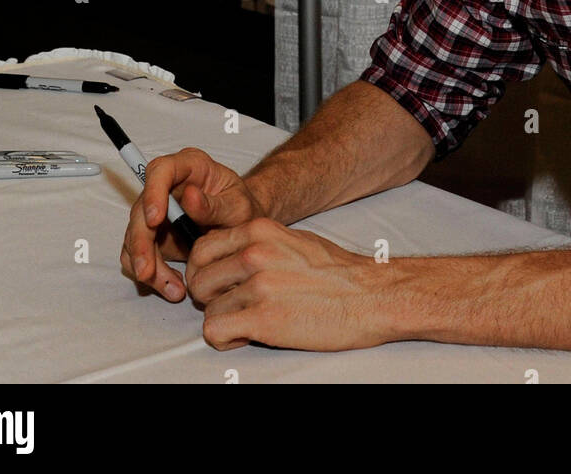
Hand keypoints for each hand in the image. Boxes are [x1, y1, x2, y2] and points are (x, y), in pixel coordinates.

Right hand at [120, 147, 263, 301]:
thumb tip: (189, 197)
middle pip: (140, 210)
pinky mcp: (152, 236)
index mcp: (189, 167)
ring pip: (135, 237)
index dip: (153, 192)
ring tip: (173, 288)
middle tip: (148, 272)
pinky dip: (151, 274)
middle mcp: (166, 186)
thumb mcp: (238, 207)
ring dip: (146, 266)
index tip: (156, 220)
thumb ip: (215, 205)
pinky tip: (172, 287)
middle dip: (141, 243)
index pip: (161, 170)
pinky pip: (140, 255)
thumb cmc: (243, 209)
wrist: (244, 227)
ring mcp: (156, 212)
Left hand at [185, 217, 389, 351]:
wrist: (372, 296)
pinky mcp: (264, 319)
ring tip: (249, 322)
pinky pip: (215, 332)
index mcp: (260, 230)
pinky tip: (249, 335)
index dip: (204, 272)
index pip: (201, 249)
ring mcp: (259, 286)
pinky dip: (227, 339)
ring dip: (224, 320)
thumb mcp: (293, 240)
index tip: (219, 286)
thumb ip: (258, 244)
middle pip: (198, 281)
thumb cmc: (337, 272)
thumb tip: (228, 256)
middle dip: (210, 299)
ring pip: (207, 310)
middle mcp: (255, 253)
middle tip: (233, 307)